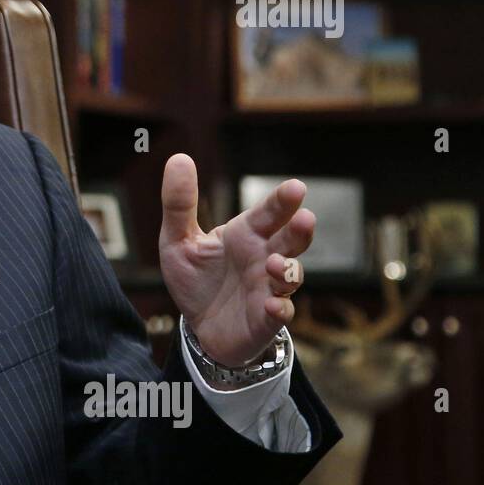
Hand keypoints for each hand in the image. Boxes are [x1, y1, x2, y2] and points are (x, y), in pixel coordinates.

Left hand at [158, 154, 314, 366]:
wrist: (199, 326)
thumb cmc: (196, 279)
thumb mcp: (178, 240)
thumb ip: (179, 204)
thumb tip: (179, 158)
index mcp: (246, 235)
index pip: (269, 213)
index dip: (282, 201)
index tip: (295, 187)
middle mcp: (264, 258)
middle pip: (291, 240)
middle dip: (300, 230)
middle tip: (305, 217)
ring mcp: (268, 288)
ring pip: (291, 275)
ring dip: (288, 269)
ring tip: (276, 262)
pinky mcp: (265, 319)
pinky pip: (280, 313)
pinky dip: (279, 309)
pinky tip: (272, 305)